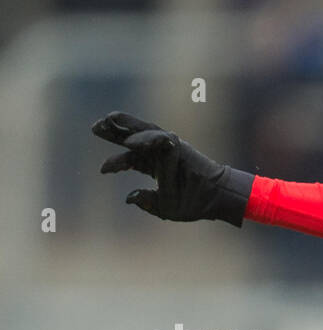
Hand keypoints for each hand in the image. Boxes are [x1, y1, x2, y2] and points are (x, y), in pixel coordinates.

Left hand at [92, 111, 253, 224]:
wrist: (217, 198)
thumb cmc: (195, 203)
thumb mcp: (165, 207)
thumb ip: (147, 201)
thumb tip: (129, 197)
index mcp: (158, 166)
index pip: (133, 159)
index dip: (117, 162)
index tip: (103, 170)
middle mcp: (161, 153)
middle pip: (133, 139)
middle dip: (114, 132)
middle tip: (95, 127)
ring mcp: (169, 147)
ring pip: (143, 131)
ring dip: (125, 124)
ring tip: (107, 119)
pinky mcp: (177, 145)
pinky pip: (157, 137)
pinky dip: (143, 137)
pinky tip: (130, 140)